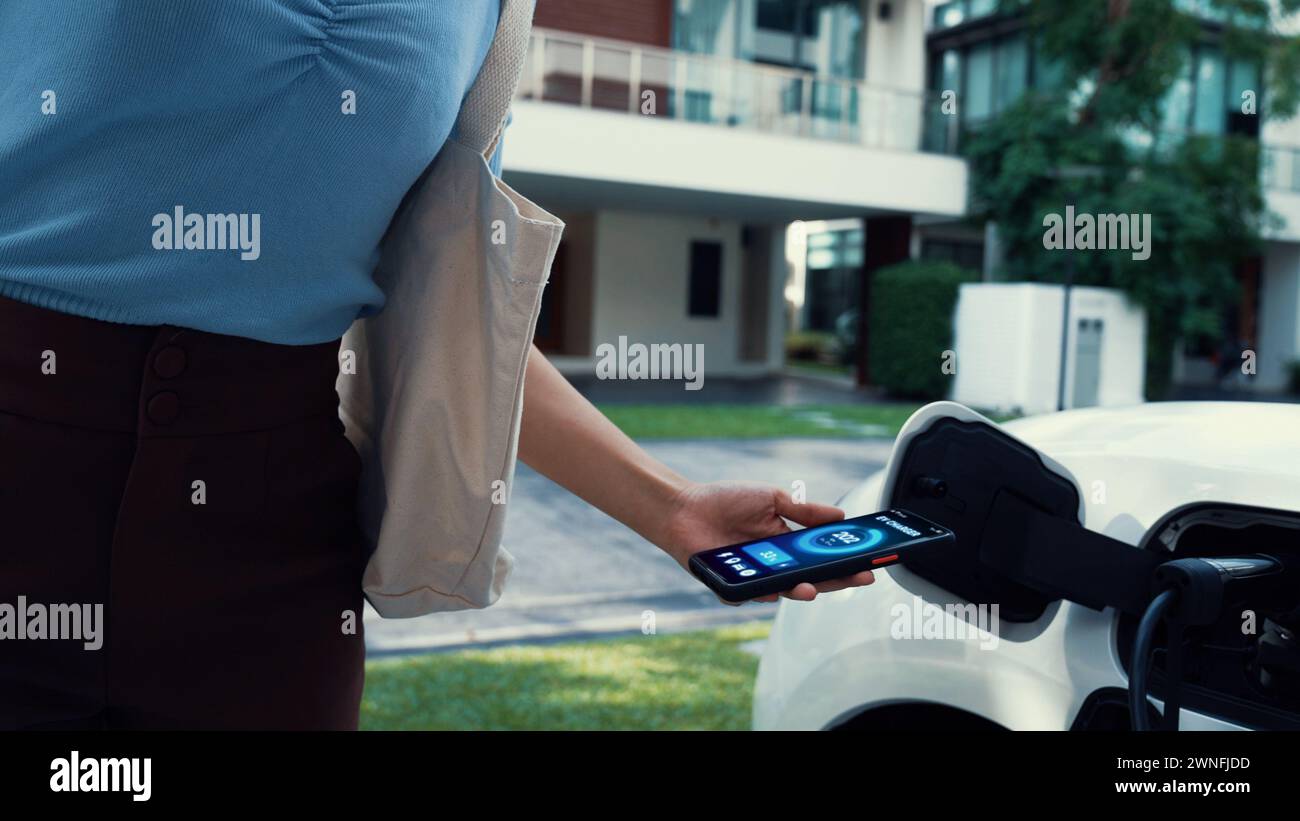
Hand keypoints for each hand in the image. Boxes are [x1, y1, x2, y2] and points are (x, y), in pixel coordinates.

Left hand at [658, 481, 875, 602]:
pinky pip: (745, 596)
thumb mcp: (772, 498)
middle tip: (857, 578)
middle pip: (811, 579)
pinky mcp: (730, 587)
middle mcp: (774, 566)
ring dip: (797, 590)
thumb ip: (805, 511)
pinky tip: (769, 590)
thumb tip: (841, 516)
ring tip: (812, 587)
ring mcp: (754, 578)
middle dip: (835, 580)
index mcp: (788, 545)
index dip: (846, 563)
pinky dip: (756, 594)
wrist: (684, 508)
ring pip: (781, 592)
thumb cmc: (726, 500)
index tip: (869, 563)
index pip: (823, 559)